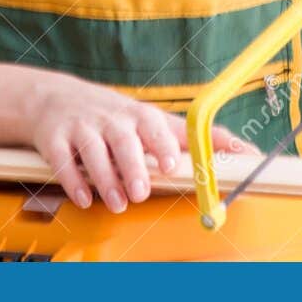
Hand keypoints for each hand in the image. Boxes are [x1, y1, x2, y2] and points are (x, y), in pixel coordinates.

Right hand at [27, 74, 249, 212]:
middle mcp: (109, 119)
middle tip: (141, 192)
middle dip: (132, 166)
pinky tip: (84, 199)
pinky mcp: (53, 138)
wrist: (54, 98)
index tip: (170, 164)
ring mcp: (80, 127)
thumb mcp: (153, 120)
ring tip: (118, 202)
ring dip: (106, 179)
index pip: (152, 125)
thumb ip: (195, 138)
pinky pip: (61, 159)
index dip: (161, 144)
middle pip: (122, 140)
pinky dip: (72, 181)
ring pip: (92, 151)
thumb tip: (248, 151)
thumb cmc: (115, 117)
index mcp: (137, 116)